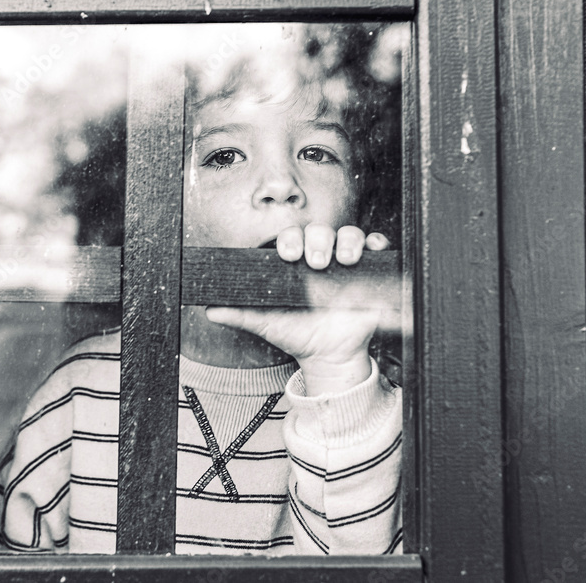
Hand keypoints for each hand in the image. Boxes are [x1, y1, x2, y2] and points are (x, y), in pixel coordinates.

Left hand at [206, 224, 392, 395]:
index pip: (291, 237)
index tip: (286, 256)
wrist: (328, 356)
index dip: (289, 239)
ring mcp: (346, 262)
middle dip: (316, 240)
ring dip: (346, 240)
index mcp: (295, 264)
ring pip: (349, 232)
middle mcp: (320, 257)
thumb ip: (238, 314)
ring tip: (341, 261)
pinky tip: (372, 250)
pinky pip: (377, 246)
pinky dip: (376, 242)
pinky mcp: (370, 271)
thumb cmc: (297, 334)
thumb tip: (209, 309)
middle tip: (313, 264)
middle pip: (320, 230)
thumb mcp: (266, 323)